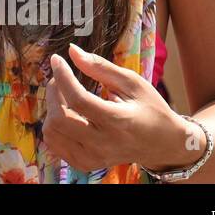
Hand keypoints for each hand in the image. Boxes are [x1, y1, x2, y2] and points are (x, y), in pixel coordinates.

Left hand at [42, 43, 196, 173]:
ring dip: (51, 108)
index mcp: (118, 122)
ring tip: (64, 95)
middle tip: (61, 78)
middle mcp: (103, 144)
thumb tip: (72, 50)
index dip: (63, 76)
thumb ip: (101, 67)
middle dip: (53, 92)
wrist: (164, 145)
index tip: (57, 59)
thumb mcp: (132, 83)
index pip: (78, 100)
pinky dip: (53, 126)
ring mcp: (92, 158)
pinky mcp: (85, 164)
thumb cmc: (151, 109)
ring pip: (51, 133)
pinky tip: (67, 113)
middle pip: (58, 119)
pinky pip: (55, 145)